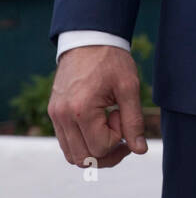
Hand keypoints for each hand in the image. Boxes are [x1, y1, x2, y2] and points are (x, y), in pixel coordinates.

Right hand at [48, 45, 147, 168]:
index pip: (101, 148)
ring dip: (94, 151)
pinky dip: (83, 143)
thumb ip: (134, 121)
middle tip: (121, 128)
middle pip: (84, 158)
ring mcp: (55, 115)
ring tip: (109, 128)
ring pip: (73, 155)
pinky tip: (97, 125)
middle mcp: (62, 116)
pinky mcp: (54, 113)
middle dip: (108, 151)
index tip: (122, 115)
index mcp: (81, 110)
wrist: (89, 38)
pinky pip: (66, 142)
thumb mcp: (129, 88)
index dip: (119, 139)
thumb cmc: (111, 60)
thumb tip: (139, 150)